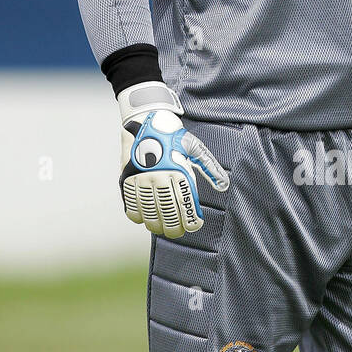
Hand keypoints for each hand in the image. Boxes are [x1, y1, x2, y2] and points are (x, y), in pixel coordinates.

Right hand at [117, 82, 228, 237]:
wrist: (146, 118)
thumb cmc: (174, 135)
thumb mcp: (195, 148)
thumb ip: (210, 168)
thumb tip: (224, 186)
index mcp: (178, 170)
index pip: (185, 203)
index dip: (189, 219)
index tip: (193, 226)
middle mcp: (159, 176)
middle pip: (166, 211)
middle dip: (172, 227)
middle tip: (176, 233)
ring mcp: (141, 177)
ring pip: (148, 210)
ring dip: (155, 223)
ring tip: (160, 229)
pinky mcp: (127, 176)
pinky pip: (130, 202)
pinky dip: (136, 214)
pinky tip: (143, 219)